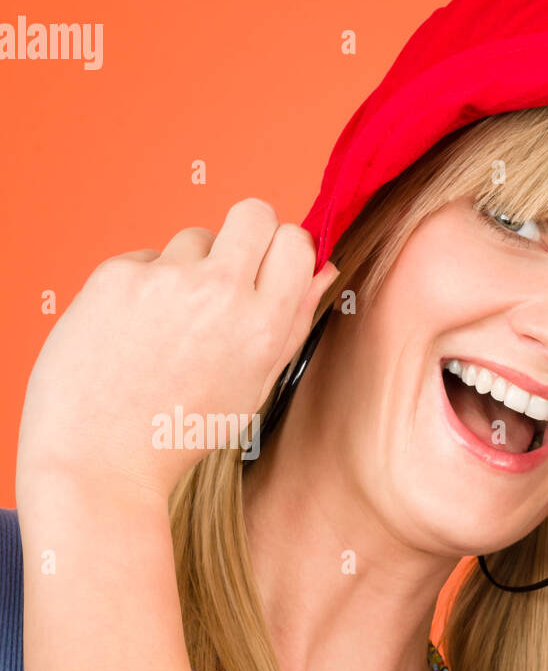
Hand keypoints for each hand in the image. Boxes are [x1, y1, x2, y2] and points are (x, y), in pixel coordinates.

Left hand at [16, 197, 337, 503]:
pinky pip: (146, 259)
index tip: (270, 267)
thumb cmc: (181, 432)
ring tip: (173, 322)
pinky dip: (145, 286)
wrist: (100, 458)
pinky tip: (135, 331)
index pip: (295, 242)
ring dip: (191, 266)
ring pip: (195, 237)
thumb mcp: (254, 386)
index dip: (284, 250)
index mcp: (263, 328)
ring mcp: (166, 281)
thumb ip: (292, 324)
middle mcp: (220, 295)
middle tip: (229, 269)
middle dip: (248, 232)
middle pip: (253, 212)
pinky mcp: (117, 276)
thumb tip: (322, 271)